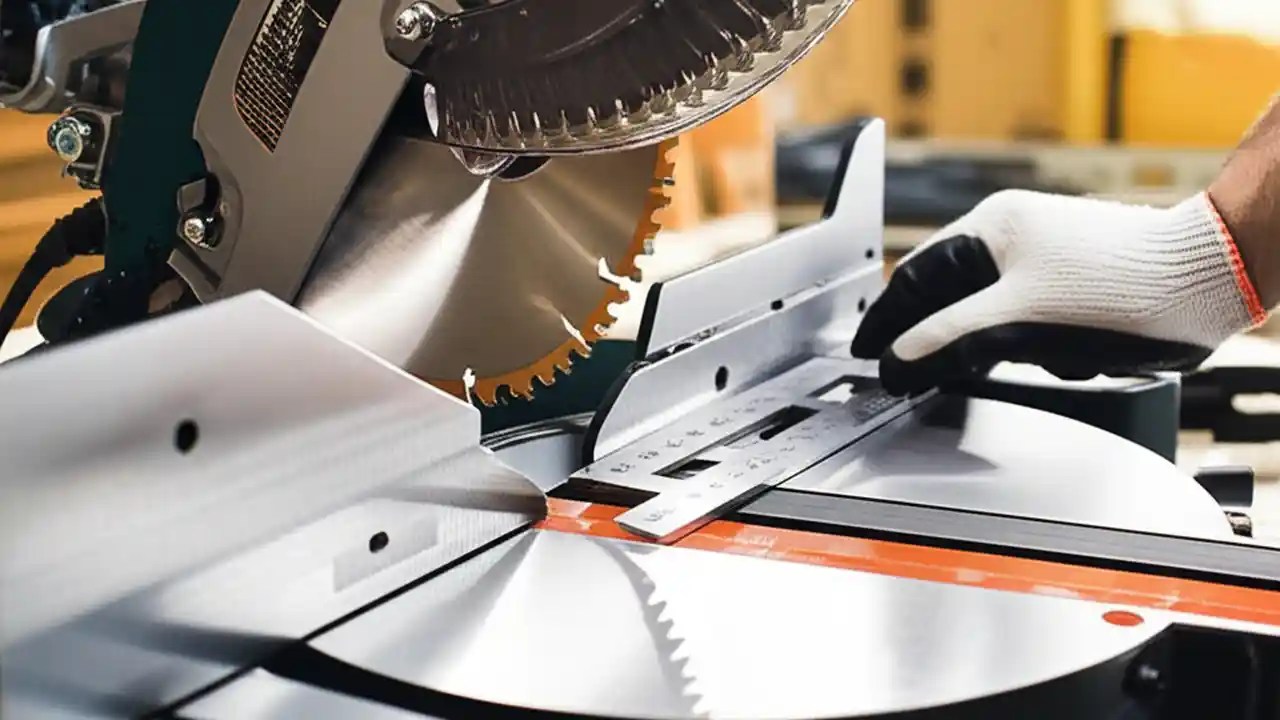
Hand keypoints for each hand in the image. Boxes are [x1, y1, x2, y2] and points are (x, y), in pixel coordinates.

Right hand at [851, 190, 1266, 394]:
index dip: (888, 321)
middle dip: (948, 340)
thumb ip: (948, 339)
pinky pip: (1032, 323)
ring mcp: (1048, 260)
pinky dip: (1040, 348)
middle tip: (919, 376)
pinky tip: (1069, 360)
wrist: (1213, 282)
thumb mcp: (1016, 320)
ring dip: (1001, 349)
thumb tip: (897, 358)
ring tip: (1019, 365)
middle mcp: (1017, 236)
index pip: (917, 277)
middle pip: (952, 297)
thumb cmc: (1122, 286)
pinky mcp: (1077, 286)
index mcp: (993, 227)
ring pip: (994, 315)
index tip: (867, 352)